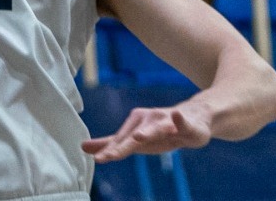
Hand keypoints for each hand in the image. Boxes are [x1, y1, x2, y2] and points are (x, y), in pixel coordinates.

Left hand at [81, 105, 212, 162]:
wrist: (193, 119)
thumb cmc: (160, 131)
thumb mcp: (135, 140)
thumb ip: (110, 144)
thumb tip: (82, 147)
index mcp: (134, 125)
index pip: (120, 141)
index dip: (110, 151)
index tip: (98, 159)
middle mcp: (147, 121)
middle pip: (134, 136)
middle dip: (122, 147)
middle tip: (109, 156)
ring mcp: (166, 121)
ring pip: (156, 128)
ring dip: (147, 132)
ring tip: (138, 138)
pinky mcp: (186, 123)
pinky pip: (183, 122)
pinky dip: (180, 120)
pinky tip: (177, 116)